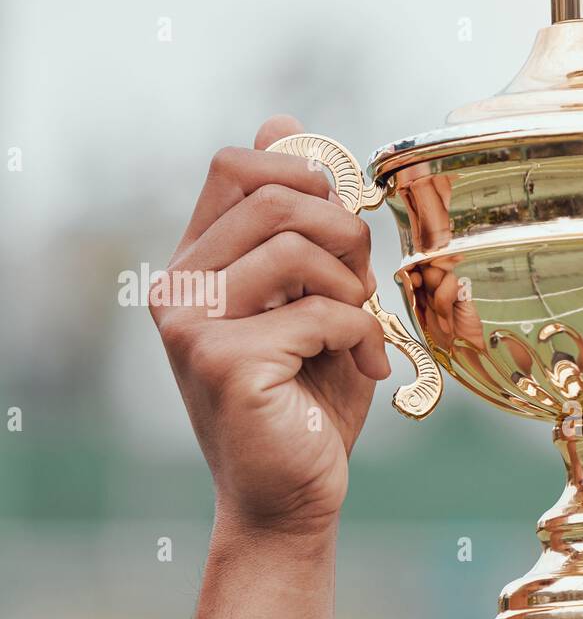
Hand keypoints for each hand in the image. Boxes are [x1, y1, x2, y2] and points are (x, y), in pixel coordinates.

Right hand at [153, 115, 389, 536]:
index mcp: (196, 264)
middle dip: (345, 232)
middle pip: (276, 196)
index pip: (236, 165)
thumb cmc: (308, 400)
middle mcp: (179, 286)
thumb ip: (302, 225)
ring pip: (298, 248)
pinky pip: (320, 312)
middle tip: (364, 286)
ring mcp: (192, 323)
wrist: (294, 496)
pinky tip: (366, 371)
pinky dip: (362, 337)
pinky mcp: (223, 361)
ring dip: (354, 290)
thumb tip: (282, 122)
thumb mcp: (314, 299)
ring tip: (361, 335)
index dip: (304, 173)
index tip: (341, 225)